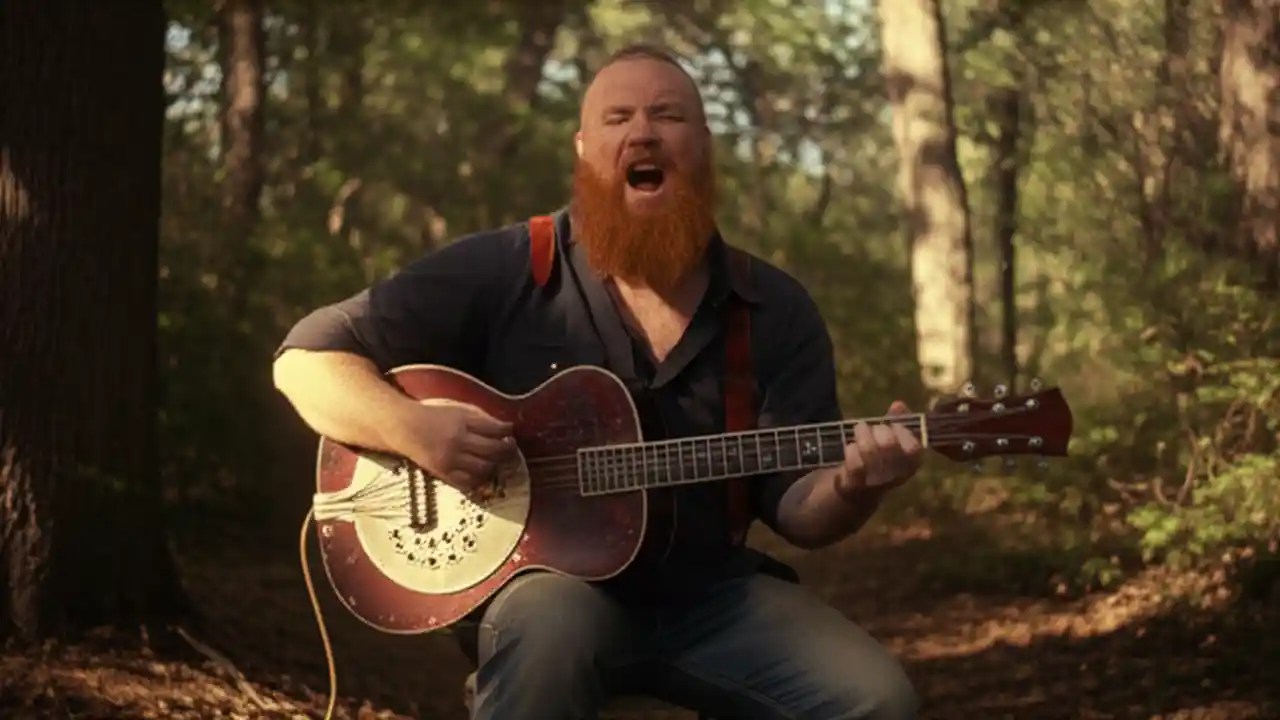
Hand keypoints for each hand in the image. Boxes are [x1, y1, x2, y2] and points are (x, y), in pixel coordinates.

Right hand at [391, 399, 516, 491]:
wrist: (406, 428)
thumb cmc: (434, 416)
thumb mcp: (458, 409)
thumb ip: (480, 418)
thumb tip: (504, 428)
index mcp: (464, 422)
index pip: (496, 429)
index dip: (508, 431)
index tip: (510, 432)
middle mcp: (459, 441)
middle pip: (494, 451)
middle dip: (508, 451)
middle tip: (511, 449)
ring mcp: (452, 460)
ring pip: (484, 469)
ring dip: (496, 466)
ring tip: (498, 461)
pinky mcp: (444, 473)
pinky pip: (468, 482)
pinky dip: (479, 479)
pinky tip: (482, 473)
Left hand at [833, 400, 922, 500]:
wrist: (858, 489)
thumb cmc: (879, 459)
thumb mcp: (892, 440)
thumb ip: (898, 421)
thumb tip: (899, 404)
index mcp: (910, 465)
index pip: (913, 448)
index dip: (902, 432)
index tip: (892, 424)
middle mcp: (895, 476)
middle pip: (889, 446)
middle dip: (879, 430)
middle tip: (872, 427)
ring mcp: (875, 482)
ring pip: (870, 453)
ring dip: (863, 436)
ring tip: (859, 430)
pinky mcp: (854, 485)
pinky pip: (854, 465)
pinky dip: (852, 451)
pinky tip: (850, 447)